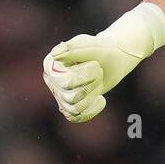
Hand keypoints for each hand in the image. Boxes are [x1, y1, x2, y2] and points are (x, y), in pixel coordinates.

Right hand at [42, 3, 164, 122]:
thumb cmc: (101, 50)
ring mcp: (59, 94)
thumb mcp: (90, 46)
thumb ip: (72, 48)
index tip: (95, 64)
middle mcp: (51, 80)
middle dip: (91, 85)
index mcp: (51, 64)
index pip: (67, 82)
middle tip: (99, 72)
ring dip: (93, 94)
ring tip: (98, 81)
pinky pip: (76, 117)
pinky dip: (91, 110)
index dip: (86, 77)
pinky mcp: (69, 105)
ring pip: (74, 108)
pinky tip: (100, 99)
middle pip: (71, 97)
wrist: (113, 59)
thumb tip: (54, 54)